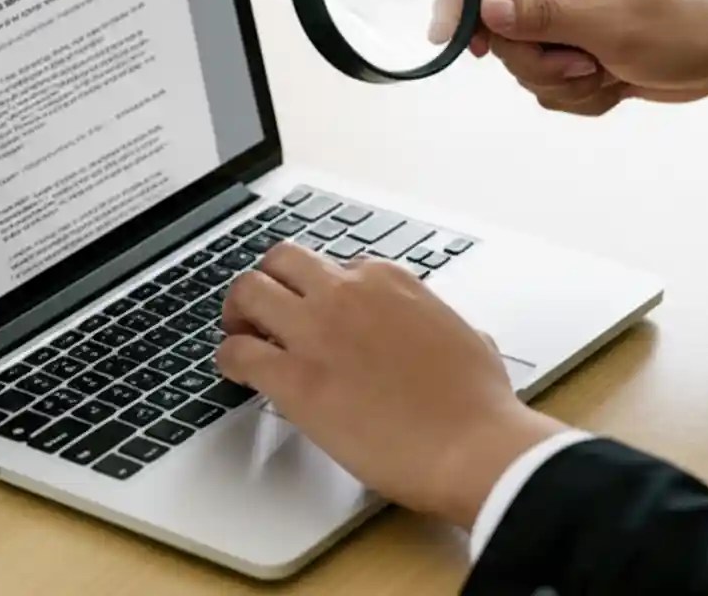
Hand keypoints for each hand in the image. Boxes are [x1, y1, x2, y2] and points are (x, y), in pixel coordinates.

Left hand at [216, 244, 568, 529]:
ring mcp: (315, 331)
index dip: (321, 292)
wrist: (474, 446)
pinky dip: (228, 360)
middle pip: (281, 260)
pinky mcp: (292, 378)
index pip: (334, 266)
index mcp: (389, 280)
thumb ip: (441, 324)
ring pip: (248, 291)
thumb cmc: (480, 403)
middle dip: (269, 281)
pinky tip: (236, 376)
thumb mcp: (469, 336)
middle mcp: (346, 292)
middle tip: (263, 312)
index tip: (318, 314)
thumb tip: (446, 332)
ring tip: (240, 336)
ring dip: (238, 312)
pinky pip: (236, 353)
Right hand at [429, 0, 707, 114]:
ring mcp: (564, 16)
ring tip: (605, 72)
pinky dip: (576, 94)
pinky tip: (610, 81)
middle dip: (538, 61)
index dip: (462, 9)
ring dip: (561, 81)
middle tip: (584, 64)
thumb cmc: (681, 32)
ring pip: (523, 64)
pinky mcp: (571, 47)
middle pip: (502, 31)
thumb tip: (487, 8)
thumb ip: (543, 17)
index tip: (445, 43)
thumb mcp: (610, 26)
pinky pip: (545, 84)